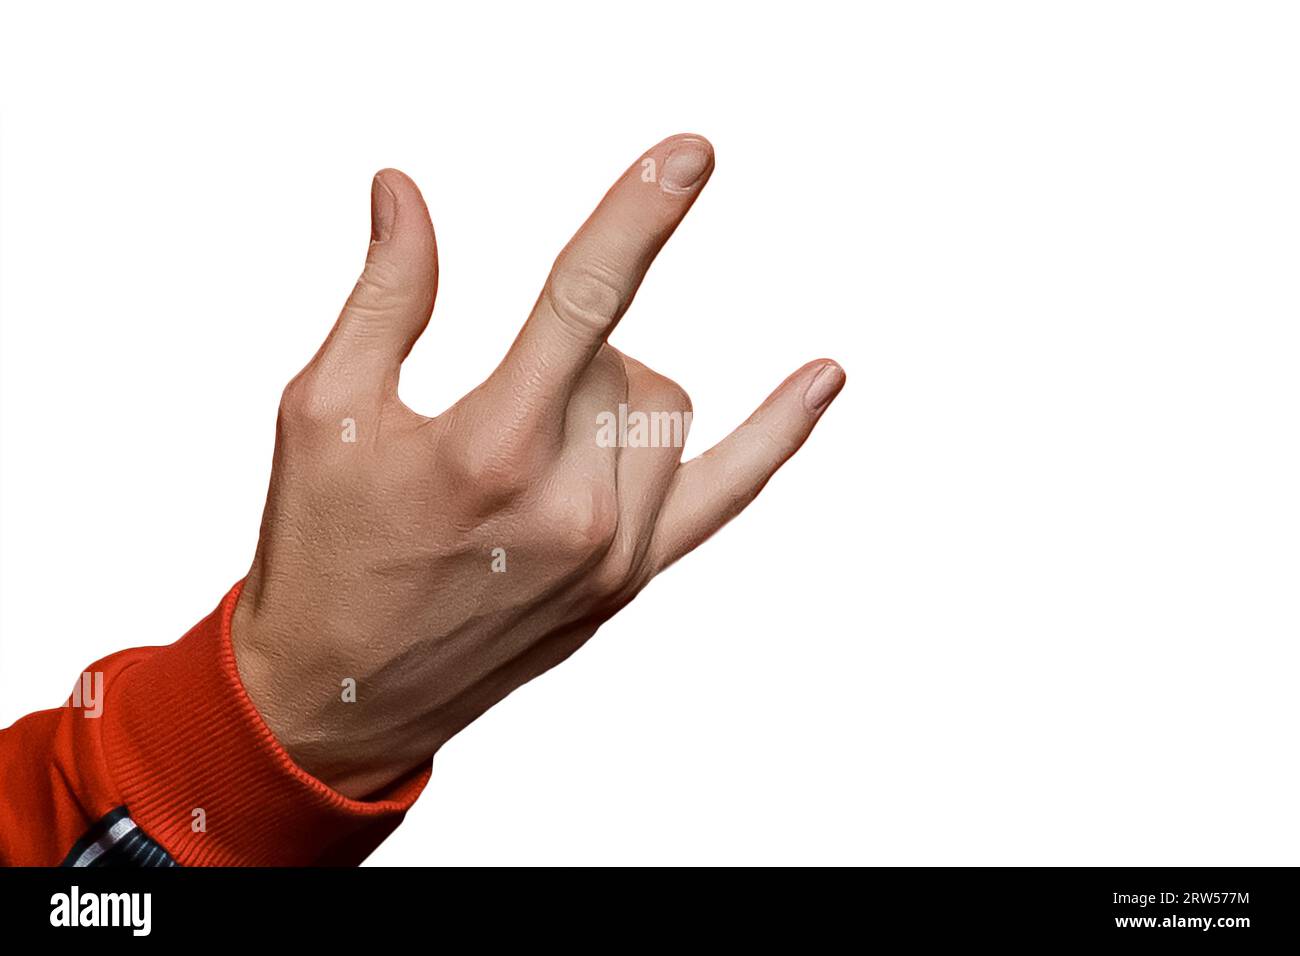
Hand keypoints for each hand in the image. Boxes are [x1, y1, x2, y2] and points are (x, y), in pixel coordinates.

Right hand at [231, 134, 844, 798]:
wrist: (339, 696)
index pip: (584, 299)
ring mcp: (614, 552)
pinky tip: (822, 378)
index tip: (691, 153)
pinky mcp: (630, 580)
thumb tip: (405, 191)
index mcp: (490, 450)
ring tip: (533, 445)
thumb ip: (384, 295)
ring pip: (666, 407)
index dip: (639, 214)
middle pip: (621, 357)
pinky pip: (728, 491)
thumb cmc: (320, 551)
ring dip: (610, 393)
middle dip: (565, 351)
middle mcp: (571, 506)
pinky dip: (775, 432)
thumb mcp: (323, 411)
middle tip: (492, 407)